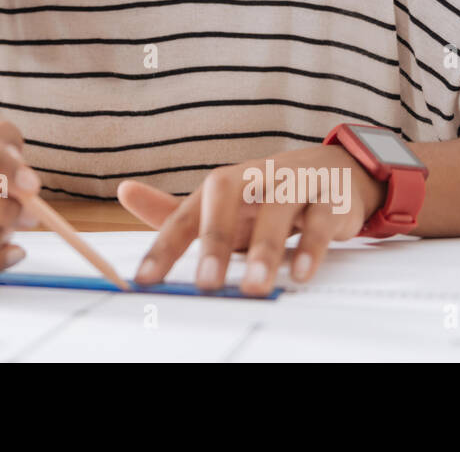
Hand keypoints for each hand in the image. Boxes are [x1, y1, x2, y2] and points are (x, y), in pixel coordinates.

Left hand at [117, 144, 386, 295]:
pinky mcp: (330, 197)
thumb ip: (178, 211)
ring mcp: (293, 183)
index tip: (146, 280)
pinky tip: (302, 273)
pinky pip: (321, 219)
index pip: (186, 213)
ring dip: (266, 249)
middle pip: (226, 198)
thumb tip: (124, 192)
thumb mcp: (224, 207)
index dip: (165, 246)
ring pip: (277, 208)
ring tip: (257, 286)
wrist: (334, 172)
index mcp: (221, 184)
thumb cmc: (267, 196)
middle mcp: (253, 177)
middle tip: (206, 283)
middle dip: (214, 240)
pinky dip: (311, 246)